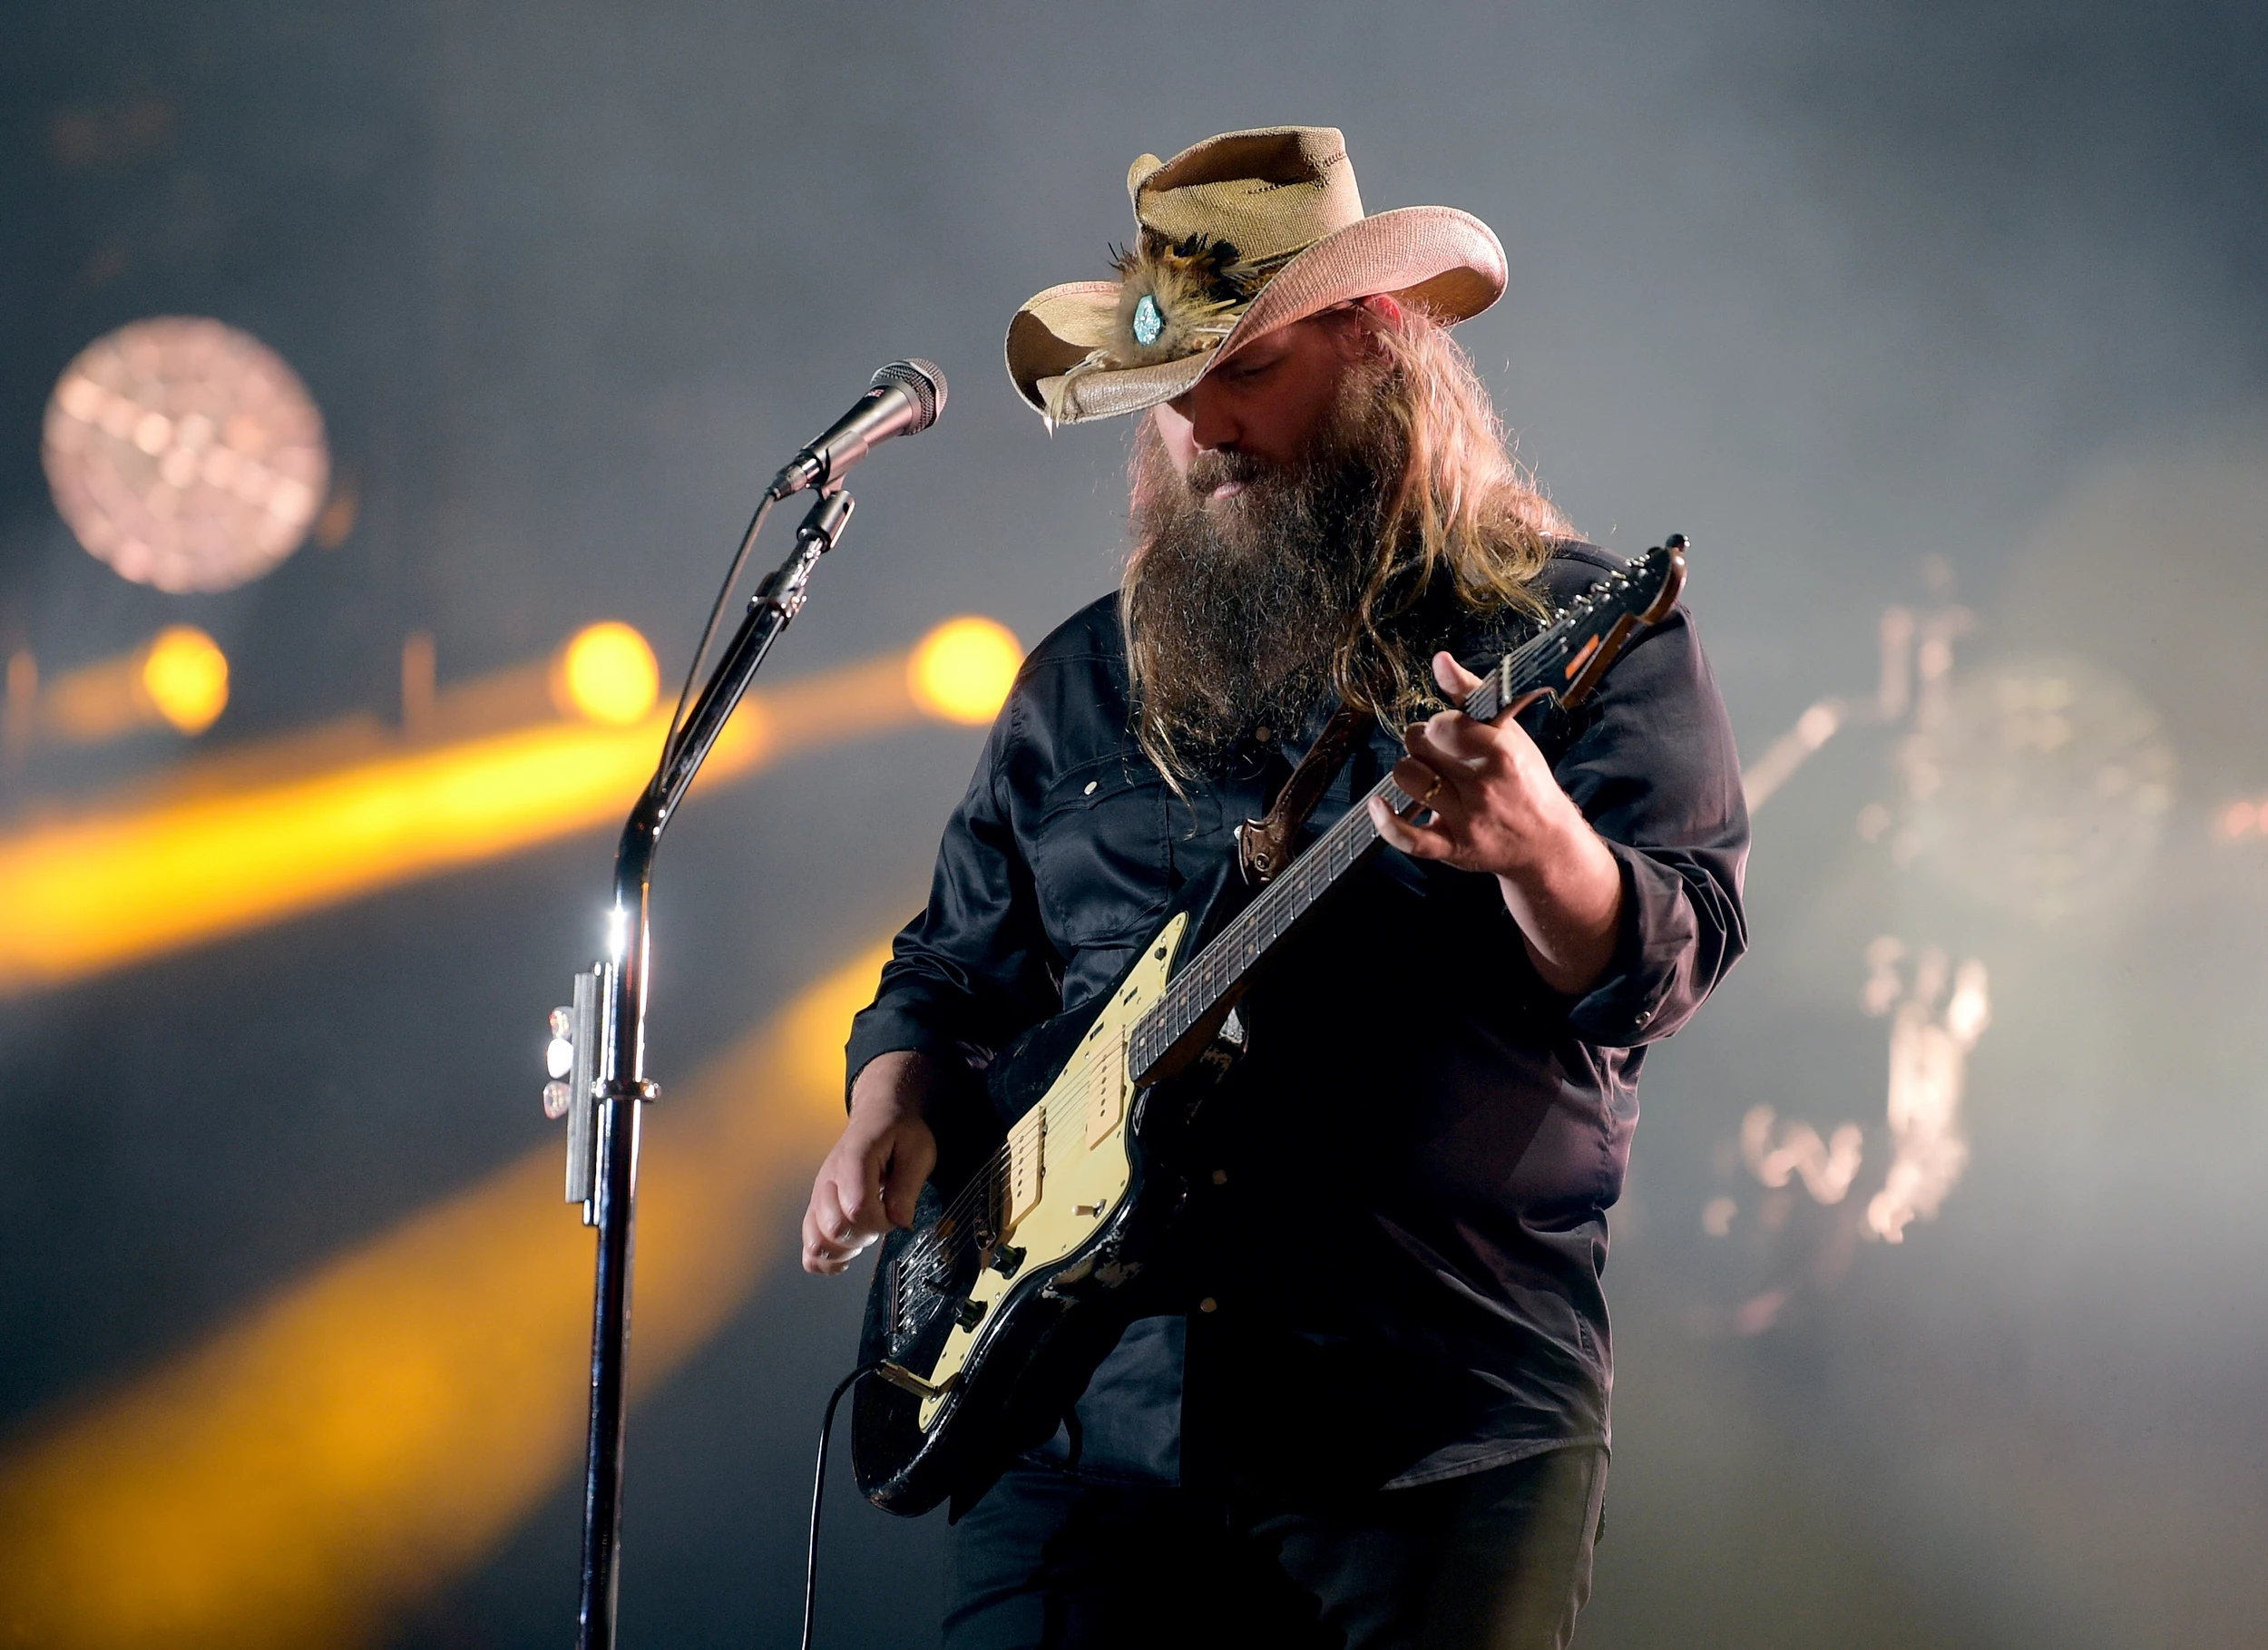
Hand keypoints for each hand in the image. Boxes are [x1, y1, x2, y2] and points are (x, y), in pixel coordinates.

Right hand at [801, 1050, 936, 1274]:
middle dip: (865, 1235)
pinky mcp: (816, 1210)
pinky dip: (825, 1259)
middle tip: (882, 1219)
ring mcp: (818, 1197)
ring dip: (845, 1249)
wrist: (877, 1117)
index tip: (897, 1212)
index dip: (882, 1221)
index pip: (857, 1208)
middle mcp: (829, 1179)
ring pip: (816, 1242)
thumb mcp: (918, 1150)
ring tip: (864, 1237)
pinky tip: (846, 1256)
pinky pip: (809, 1248)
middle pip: (834, 1228)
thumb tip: (900, 1221)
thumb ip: (908, 1185)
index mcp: (854, 1159)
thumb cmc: (898, 1132)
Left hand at [1366, 652, 1623, 994]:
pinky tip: (1379, 804)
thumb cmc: (1524, 778)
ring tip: (1429, 776)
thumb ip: (1472, 693)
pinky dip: (1386, 820)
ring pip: (1406, 779)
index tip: (1454, 734)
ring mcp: (1466, 821)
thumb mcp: (1510, 731)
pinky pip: (1405, 837)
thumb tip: (1440, 659)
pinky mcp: (1452, 849)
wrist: (1546, 841)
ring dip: (1410, 772)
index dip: (1441, 726)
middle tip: (1442, 755)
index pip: (1442, 724)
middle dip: (1423, 744)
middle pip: (1418, 746)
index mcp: (1501, 753)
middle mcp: (1483, 787)